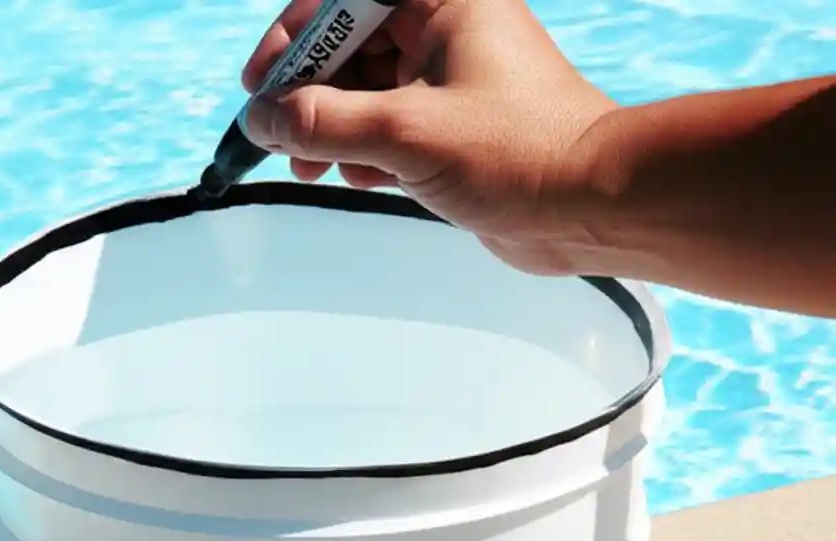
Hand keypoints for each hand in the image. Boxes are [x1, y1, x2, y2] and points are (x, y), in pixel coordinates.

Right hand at [241, 0, 619, 275]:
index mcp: (444, 2)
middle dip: (308, 95)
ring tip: (311, 168)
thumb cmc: (519, 152)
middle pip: (347, 49)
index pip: (343, 1)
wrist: (593, 207)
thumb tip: (259, 119)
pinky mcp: (451, 130)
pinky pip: (385, 130)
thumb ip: (321, 123)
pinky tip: (357, 178)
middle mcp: (446, 32)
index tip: (262, 82)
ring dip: (329, 131)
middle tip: (275, 135)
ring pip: (362, 94)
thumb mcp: (404, 132)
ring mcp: (449, 83)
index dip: (294, 37)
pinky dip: (361, 153)